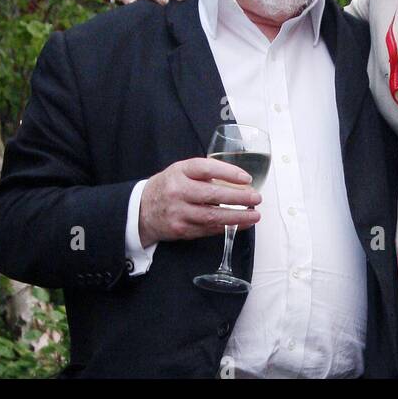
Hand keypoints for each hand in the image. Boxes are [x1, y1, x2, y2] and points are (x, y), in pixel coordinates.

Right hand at [138, 157, 261, 245]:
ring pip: (212, 216)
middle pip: (212, 194)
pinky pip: (208, 229)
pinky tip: (241, 224)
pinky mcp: (181, 230)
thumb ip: (205, 173)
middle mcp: (178, 191)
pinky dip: (227, 227)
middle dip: (239, 197)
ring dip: (237, 217)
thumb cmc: (168, 187)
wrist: (142, 210)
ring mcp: (179, 212)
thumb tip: (238, 180)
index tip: (246, 178)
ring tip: (254, 215)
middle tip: (256, 198)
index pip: (206, 168)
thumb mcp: (181, 171)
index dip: (228, 173)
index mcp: (180, 172)